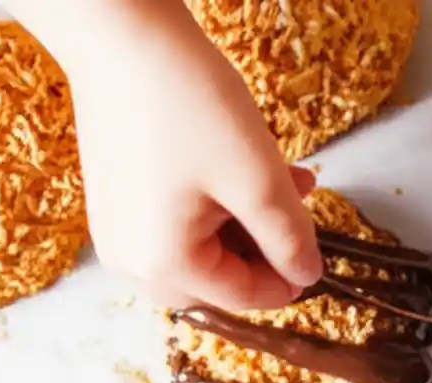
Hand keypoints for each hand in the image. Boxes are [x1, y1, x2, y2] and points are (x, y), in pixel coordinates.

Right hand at [13, 0, 320, 309]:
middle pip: (215, 281)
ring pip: (195, 251)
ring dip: (241, 225)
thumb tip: (307, 275)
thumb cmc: (188, 104)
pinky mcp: (112, 203)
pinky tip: (237, 169)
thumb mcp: (257, 177)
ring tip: (280, 180)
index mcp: (164, 266)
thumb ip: (287, 236)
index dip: (289, 278)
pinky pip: (169, 225)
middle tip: (298, 208)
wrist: (119, 38)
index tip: (320, 253)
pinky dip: (209, 209)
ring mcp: (115, 232)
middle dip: (262, 250)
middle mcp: (130, 262)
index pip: (242, 296)